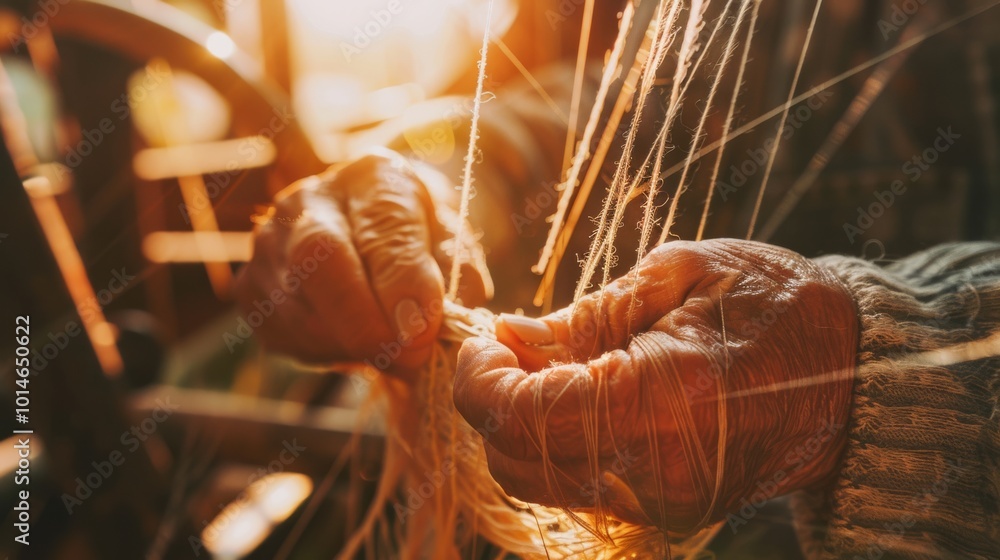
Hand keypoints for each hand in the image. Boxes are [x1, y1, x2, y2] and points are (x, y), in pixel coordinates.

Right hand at [235, 151, 488, 375]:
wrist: (367, 233)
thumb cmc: (419, 239)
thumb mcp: (453, 242)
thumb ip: (458, 272)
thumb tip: (449, 316)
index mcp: (372, 178)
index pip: (381, 227)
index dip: (403, 283)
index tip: (425, 328)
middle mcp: (308, 201)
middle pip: (319, 260)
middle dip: (365, 321)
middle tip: (407, 357)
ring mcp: (269, 244)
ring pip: (300, 309)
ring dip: (352, 346)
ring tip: (392, 351)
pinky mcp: (250, 290)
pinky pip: (286, 335)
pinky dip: (327, 353)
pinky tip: (355, 344)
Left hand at [453, 239, 857, 532]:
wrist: (850, 373)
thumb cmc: (772, 304)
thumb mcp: (676, 276)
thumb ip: (582, 317)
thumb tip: (507, 337)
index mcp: (665, 397)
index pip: (525, 417)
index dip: (479, 380)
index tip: (479, 340)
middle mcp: (660, 470)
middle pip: (518, 462)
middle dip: (490, 403)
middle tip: (507, 348)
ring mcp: (664, 502)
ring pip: (540, 480)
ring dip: (519, 424)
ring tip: (545, 366)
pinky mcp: (667, 512)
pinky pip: (578, 484)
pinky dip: (555, 442)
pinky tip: (576, 393)